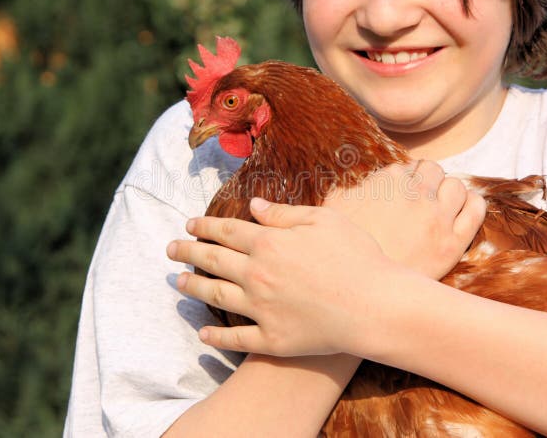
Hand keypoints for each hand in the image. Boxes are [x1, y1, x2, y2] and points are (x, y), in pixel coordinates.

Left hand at [167, 199, 397, 356]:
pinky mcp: (272, 340)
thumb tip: (254, 206)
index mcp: (268, 243)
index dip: (204, 226)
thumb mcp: (324, 221)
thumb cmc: (357, 257)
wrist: (376, 306)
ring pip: (217, 296)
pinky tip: (203, 334)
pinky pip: (236, 338)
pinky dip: (216, 336)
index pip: (226, 230)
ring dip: (194, 287)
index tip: (189, 224)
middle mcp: (257, 275)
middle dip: (188, 252)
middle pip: (213, 260)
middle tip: (170, 249)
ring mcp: (261, 309)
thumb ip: (285, 214)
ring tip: (179, 282)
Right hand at [324, 160, 485, 278]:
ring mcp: (438, 217)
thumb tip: (349, 183)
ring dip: (450, 190)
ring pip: (457, 186)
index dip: (405, 178)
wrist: (358, 291)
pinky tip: (465, 209)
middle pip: (433, 171)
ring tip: (441, 205)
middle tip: (421, 197)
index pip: (406, 166)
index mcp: (389, 180)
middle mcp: (416, 193)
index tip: (401, 191)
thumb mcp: (332, 210)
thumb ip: (343, 190)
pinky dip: (473, 204)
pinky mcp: (453, 243)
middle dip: (428, 180)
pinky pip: (476, 210)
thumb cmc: (340, 251)